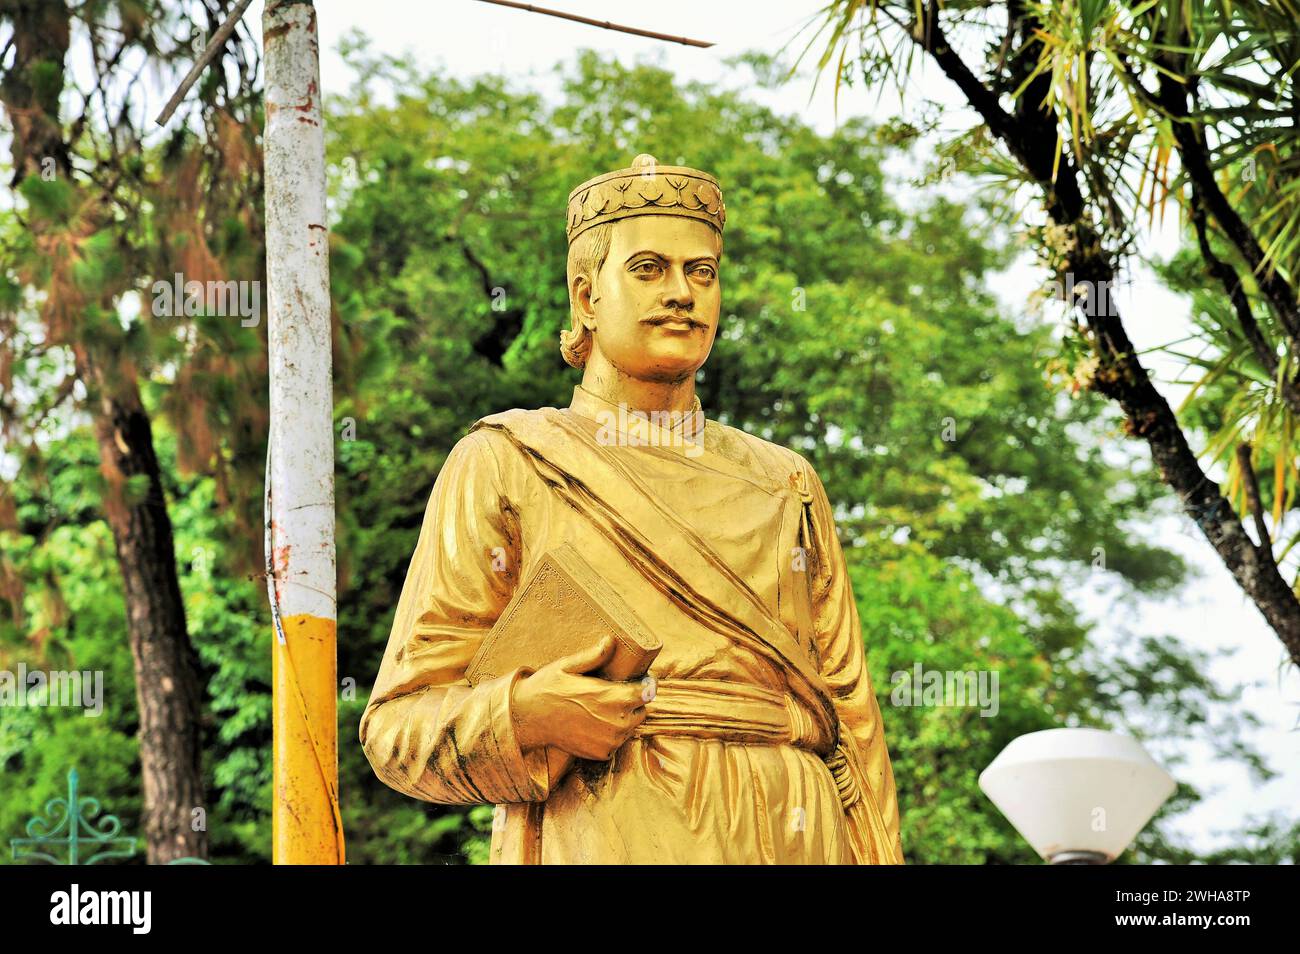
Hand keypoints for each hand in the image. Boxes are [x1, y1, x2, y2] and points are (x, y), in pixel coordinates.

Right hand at [510, 635, 648, 760]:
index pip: (649, 692)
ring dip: (623, 719)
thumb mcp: (567, 666)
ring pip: (630, 727)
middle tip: (614, 694)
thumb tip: (610, 641)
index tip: (641, 681)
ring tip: (602, 709)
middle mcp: (616, 722)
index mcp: (613, 697)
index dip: (647, 685)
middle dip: (633, 702)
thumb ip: (593, 656)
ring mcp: (610, 740)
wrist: (527, 718)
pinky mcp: (602, 754)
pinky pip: (617, 743)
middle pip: (642, 710)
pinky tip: (593, 724)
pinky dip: (610, 735)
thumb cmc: (547, 688)